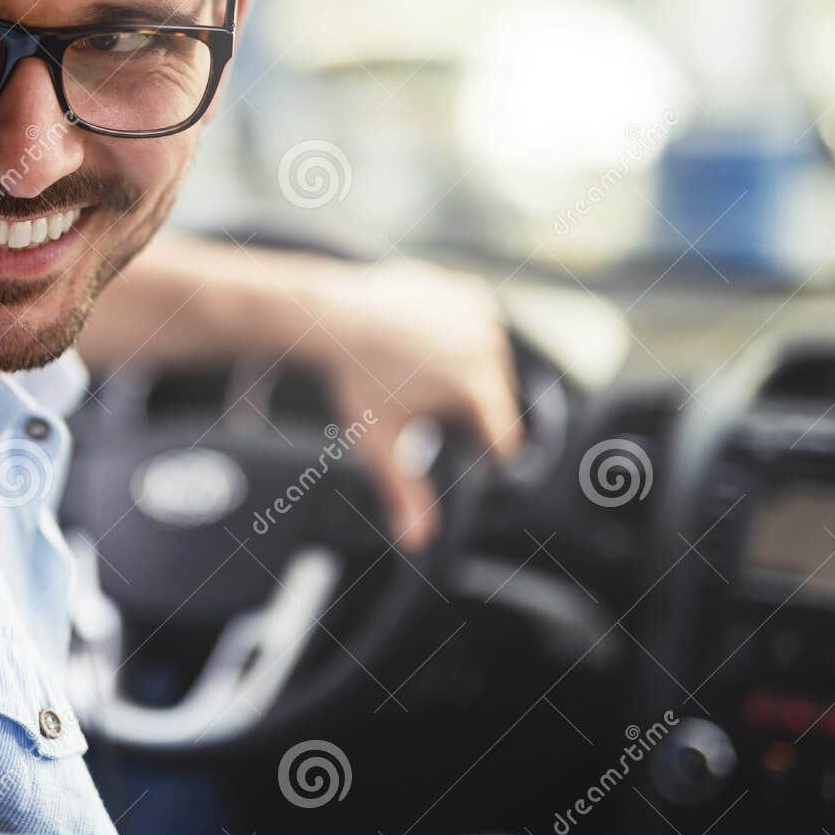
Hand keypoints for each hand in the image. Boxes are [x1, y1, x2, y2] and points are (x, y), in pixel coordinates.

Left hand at [296, 258, 523, 551]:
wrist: (331, 314)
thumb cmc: (356, 378)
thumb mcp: (380, 441)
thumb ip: (405, 493)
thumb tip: (419, 542)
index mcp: (475, 388)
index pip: (503, 440)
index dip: (480, 452)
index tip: (450, 445)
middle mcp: (488, 347)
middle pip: (496, 400)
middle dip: (464, 409)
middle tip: (418, 400)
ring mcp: (482, 314)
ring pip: (489, 363)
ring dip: (464, 371)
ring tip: (418, 368)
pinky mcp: (471, 292)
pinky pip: (477, 328)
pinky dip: (458, 336)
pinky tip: (422, 338)